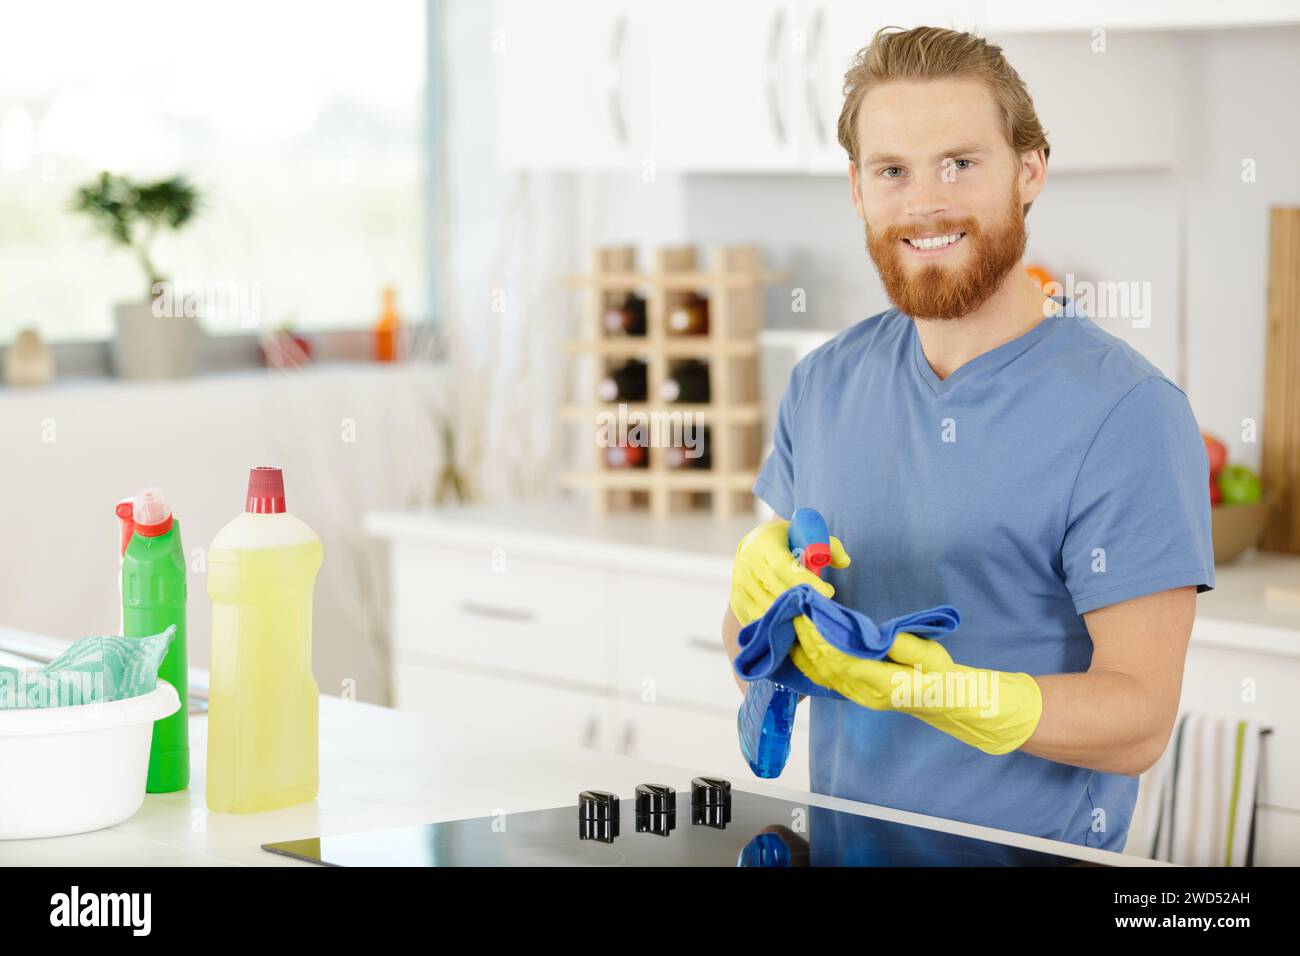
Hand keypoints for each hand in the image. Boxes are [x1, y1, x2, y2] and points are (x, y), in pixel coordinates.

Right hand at [729, 518, 851, 625]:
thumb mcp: (808, 536)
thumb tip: (845, 562)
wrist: (755, 546)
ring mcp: (739, 584)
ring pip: (766, 608)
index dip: (806, 581)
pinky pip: (757, 619)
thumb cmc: (788, 542)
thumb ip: (829, 547)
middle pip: (775, 590)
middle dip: (802, 602)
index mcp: (764, 543)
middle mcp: (746, 563)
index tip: (829, 591)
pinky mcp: (737, 601)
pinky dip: (775, 624)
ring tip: (810, 616)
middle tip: (823, 608)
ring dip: (790, 616)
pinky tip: (793, 623)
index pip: (782, 566)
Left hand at [789, 615, 1041, 755]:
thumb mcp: (931, 657)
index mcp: (884, 684)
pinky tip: (795, 643)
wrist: (945, 701)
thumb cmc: (941, 676)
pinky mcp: (852, 693)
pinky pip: (823, 678)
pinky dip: (807, 659)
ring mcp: (856, 696)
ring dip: (802, 647)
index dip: (821, 637)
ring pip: (820, 673)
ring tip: (788, 620)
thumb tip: (877, 637)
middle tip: (790, 608)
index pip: (843, 659)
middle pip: (825, 665)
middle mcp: (864, 694)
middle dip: (806, 637)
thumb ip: (903, 647)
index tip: (808, 613)